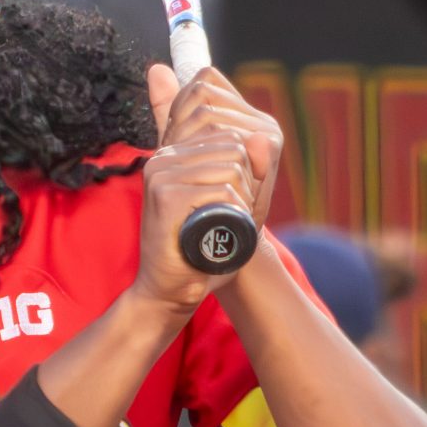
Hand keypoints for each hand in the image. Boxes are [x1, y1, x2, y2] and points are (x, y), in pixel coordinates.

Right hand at [134, 65, 282, 311]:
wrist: (168, 290)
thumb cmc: (200, 250)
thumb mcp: (226, 202)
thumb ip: (246, 168)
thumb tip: (264, 136)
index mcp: (172, 152)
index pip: (231, 137)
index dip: (245, 173)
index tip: (228, 205)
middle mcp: (163, 157)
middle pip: (235, 149)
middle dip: (245, 185)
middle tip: (227, 220)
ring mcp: (161, 174)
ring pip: (232, 169)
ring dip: (241, 202)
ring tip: (221, 227)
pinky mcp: (166, 195)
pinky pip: (223, 191)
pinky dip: (234, 214)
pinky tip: (219, 233)